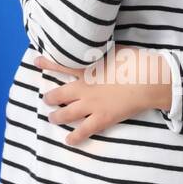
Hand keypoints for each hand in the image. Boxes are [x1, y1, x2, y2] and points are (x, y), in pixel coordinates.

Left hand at [34, 46, 167, 145]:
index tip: (36, 61)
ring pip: (67, 114)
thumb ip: (100, 51)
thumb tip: (97, 44)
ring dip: (57, 116)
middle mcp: (84, 88)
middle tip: (46, 99)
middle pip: (59, 95)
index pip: (61, 64)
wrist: (145, 80)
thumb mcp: (113, 49)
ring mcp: (91, 105)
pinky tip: (68, 140)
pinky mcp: (102, 118)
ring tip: (52, 118)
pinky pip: (84, 130)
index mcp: (86, 69)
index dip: (46, 63)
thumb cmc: (133, 60)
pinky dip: (75, 136)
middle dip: (50, 98)